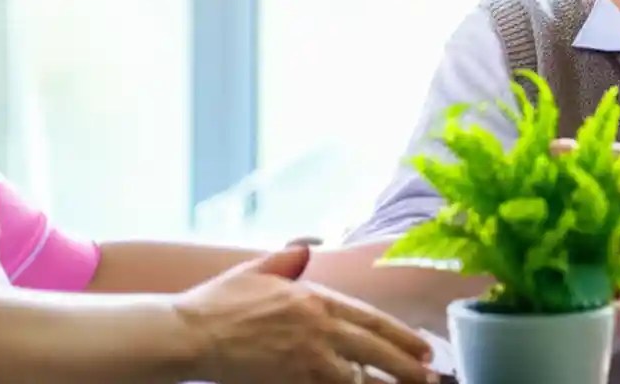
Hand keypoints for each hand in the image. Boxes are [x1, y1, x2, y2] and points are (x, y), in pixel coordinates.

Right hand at [173, 246, 436, 383]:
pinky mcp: (294, 379)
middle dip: (407, 364)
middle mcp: (319, 326)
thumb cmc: (218, 302)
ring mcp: (308, 356)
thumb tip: (305, 249)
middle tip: (430, 375)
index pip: (370, 319)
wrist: (189, 333)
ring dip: (386, 382)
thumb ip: (286, 260)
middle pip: (375, 348)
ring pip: (360, 375)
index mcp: (315, 298)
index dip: (399, 334)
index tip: (422, 346)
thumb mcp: (257, 270)